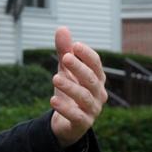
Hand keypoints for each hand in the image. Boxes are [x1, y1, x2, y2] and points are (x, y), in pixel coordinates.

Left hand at [48, 25, 105, 146]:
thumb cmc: (70, 92)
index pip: (96, 65)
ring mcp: (93, 110)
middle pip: (92, 79)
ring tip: (55, 78)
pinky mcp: (83, 124)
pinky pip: (76, 116)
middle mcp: (99, 94)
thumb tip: (62, 28)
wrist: (65, 122)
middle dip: (79, 68)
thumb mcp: (65, 70)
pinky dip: (65, 108)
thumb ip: (64, 51)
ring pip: (84, 97)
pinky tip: (53, 100)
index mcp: (97, 79)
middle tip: (66, 58)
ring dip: (70, 87)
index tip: (75, 45)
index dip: (87, 55)